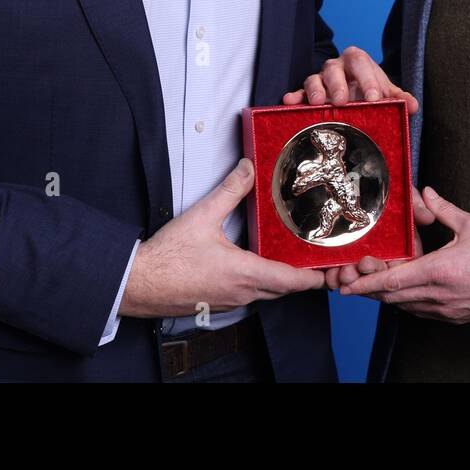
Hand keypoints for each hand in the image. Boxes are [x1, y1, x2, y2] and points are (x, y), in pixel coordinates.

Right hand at [120, 158, 324, 317]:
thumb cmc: (167, 258)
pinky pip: (250, 294)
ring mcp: (230, 300)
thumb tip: (248, 168)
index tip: (333, 268)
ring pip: (267, 293)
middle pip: (284, 289)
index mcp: (245, 273)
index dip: (316, 276)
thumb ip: (229, 191)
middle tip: (317, 257)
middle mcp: (243, 292)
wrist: (136, 285)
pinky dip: (262, 282)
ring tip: (293, 257)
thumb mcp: (202, 216)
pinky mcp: (218, 301)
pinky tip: (258, 263)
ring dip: (282, 279)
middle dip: (303, 276)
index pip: (293, 281)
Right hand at [282, 45, 418, 113]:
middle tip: (342, 102)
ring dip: (316, 91)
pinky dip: (294, 97)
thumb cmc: (369, 89)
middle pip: (334, 69)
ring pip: (313, 79)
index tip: (374, 98)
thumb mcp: (385, 92)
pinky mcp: (306, 92)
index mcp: (357, 61)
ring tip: (318, 103)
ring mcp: (320, 78)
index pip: (361, 62)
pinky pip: (298, 92)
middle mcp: (336, 66)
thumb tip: (412, 106)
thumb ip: (398, 97)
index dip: (367, 78)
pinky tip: (290, 102)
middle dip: (338, 85)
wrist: (354, 91)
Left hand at [334, 187, 469, 324]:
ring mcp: (443, 309)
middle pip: (392, 297)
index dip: (367, 284)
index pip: (393, 280)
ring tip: (371, 288)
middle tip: (350, 285)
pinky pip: (420, 311)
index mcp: (438, 271)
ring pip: (404, 306)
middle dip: (369, 292)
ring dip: (386, 298)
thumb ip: (444, 210)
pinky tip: (401, 295)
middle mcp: (436, 294)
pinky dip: (406, 303)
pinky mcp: (451, 316)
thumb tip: (426, 194)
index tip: (348, 286)